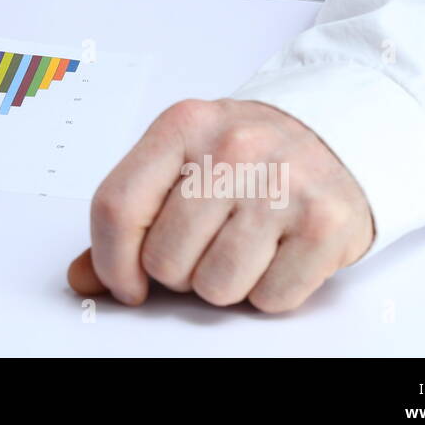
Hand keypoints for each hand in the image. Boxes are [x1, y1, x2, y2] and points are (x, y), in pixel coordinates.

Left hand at [68, 98, 372, 311]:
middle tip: (206, 245)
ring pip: (216, 287)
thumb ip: (130, 218)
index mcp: (182, 125)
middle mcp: (232, 148)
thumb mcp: (181, 162)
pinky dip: (270, 291)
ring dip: (224, 283)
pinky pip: (271, 298)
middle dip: (178, 271)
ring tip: (244, 245)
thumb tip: (85, 278)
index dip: (111, 261)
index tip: (126, 283)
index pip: (116, 207)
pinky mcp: (326, 223)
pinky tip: (279, 253)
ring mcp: (282, 184)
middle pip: (165, 260)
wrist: (339, 133)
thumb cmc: (248, 155)